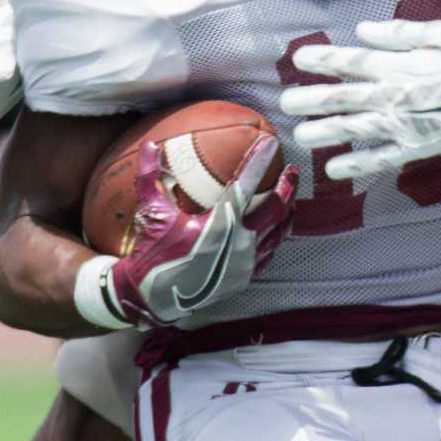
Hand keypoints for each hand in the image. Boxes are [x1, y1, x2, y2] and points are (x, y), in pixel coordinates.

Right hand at [83, 136, 296, 327]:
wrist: (153, 297)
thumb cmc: (152, 252)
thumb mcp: (151, 212)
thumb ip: (150, 175)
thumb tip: (150, 144)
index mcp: (218, 223)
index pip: (245, 185)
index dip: (258, 160)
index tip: (271, 143)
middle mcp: (238, 242)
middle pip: (275, 209)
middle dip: (287, 187)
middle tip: (291, 170)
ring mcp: (245, 262)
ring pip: (278, 232)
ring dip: (287, 212)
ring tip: (290, 197)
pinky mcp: (244, 277)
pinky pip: (269, 252)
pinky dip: (276, 236)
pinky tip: (276, 228)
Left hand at [279, 20, 440, 180]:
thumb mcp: (438, 32)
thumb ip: (397, 32)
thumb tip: (361, 29)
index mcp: (398, 65)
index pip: (351, 61)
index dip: (322, 60)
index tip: (298, 60)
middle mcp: (394, 95)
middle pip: (343, 97)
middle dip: (310, 100)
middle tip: (285, 103)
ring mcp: (404, 124)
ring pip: (355, 129)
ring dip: (324, 133)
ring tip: (300, 135)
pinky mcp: (416, 147)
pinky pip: (381, 159)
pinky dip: (357, 165)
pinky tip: (333, 170)